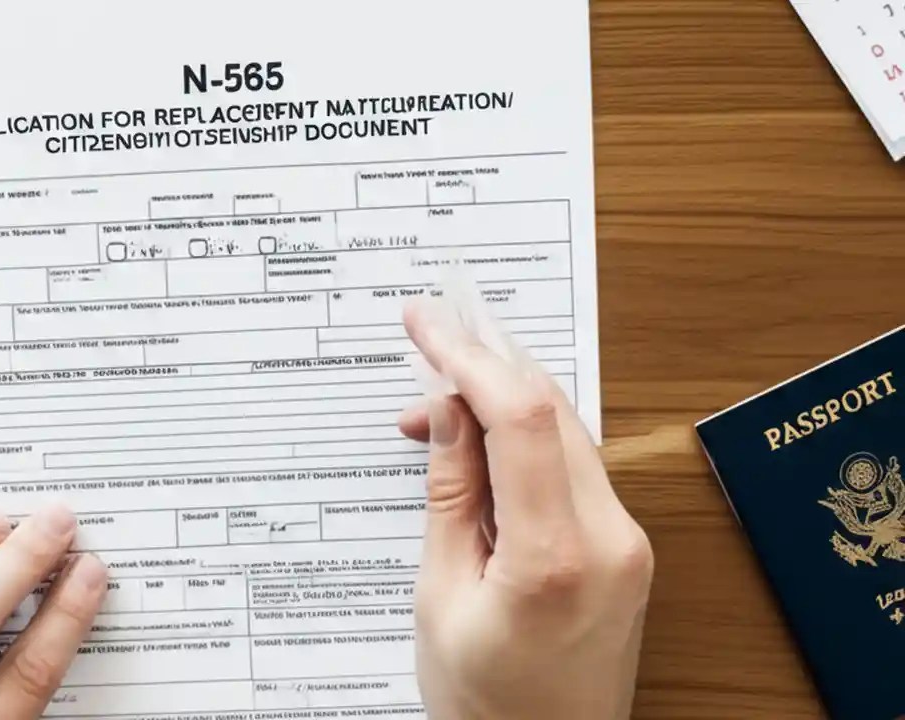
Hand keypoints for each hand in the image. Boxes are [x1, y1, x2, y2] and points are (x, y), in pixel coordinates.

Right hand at [399, 298, 653, 719]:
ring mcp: (627, 543)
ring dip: (500, 406)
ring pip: (565, 432)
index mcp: (557, 558)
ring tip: (433, 418)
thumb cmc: (487, 706)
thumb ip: (450, 496)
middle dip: (482, 371)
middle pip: (552, 412)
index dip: (470, 358)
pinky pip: (573, 467)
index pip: (523, 419)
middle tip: (425, 348)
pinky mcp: (624, 548)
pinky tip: (477, 449)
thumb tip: (450, 412)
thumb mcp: (441, 598)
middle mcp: (611, 540)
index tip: (428, 324)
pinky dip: (524, 443)